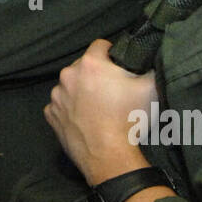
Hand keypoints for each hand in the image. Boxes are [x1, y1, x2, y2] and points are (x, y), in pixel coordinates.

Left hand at [45, 38, 157, 185]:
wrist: (109, 156)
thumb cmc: (129, 119)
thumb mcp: (150, 88)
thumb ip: (149, 67)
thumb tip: (148, 60)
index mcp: (90, 64)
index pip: (101, 45)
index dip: (112, 53)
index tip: (119, 67)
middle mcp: (68, 75)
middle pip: (83, 65)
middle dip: (96, 74)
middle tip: (111, 90)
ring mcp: (56, 96)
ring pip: (70, 85)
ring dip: (80, 91)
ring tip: (96, 108)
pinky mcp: (50, 114)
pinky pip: (60, 105)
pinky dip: (70, 108)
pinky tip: (84, 119)